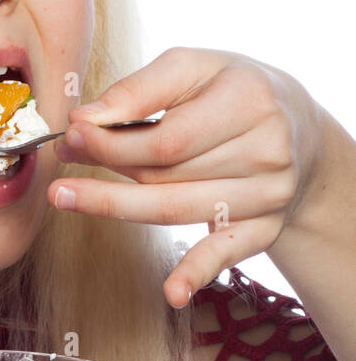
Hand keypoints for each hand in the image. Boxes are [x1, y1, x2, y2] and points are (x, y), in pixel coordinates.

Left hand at [48, 46, 325, 307]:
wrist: (299, 130)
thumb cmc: (231, 92)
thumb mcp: (193, 68)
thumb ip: (140, 89)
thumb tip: (85, 120)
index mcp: (250, 100)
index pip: (168, 137)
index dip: (113, 142)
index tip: (71, 135)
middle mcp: (266, 150)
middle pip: (166, 175)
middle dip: (107, 168)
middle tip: (62, 159)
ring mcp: (268, 196)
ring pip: (175, 210)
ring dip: (115, 206)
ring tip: (68, 196)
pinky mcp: (264, 230)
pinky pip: (223, 255)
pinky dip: (195, 274)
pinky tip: (172, 292)